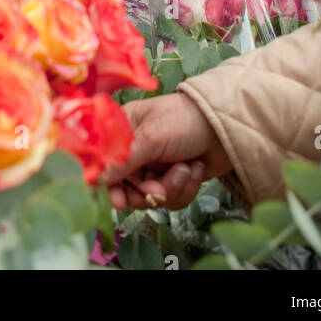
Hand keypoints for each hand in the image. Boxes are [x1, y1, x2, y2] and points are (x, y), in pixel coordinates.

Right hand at [104, 95, 231, 211]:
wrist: (227, 127)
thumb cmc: (185, 120)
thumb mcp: (151, 137)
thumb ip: (123, 160)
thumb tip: (94, 180)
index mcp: (124, 131)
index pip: (104, 162)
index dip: (107, 183)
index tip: (116, 200)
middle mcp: (136, 150)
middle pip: (126, 187)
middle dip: (146, 192)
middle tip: (159, 190)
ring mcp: (155, 166)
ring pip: (151, 196)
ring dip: (171, 187)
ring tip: (184, 169)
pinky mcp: (174, 179)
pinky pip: (171, 199)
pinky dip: (185, 188)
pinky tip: (196, 169)